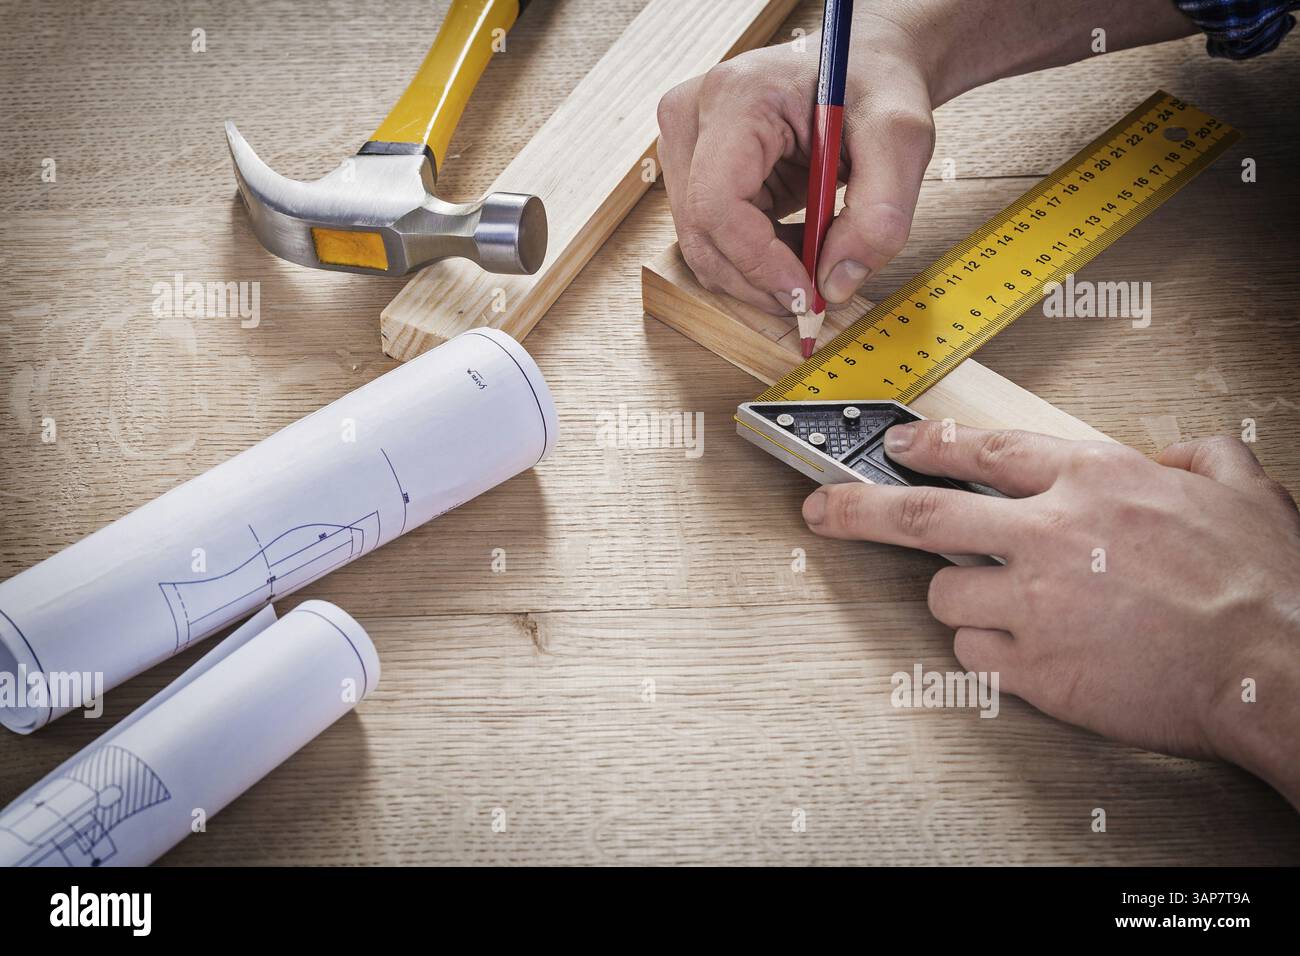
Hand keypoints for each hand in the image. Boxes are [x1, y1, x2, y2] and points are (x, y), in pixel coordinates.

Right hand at [655, 15, 935, 314]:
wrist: (861, 62)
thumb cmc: (875, 84)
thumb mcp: (901, 137)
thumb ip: (880, 213)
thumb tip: (836, 284)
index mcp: (734, 98)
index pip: (718, 203)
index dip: (757, 262)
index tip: (807, 293)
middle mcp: (692, 119)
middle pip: (702, 234)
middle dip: (758, 280)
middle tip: (815, 300)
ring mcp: (685, 146)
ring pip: (703, 246)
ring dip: (758, 274)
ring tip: (815, 259)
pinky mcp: (693, 171)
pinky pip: (714, 240)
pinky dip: (756, 261)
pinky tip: (796, 246)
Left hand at [801, 422, 1299, 806]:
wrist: (1273, 668)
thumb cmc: (1262, 586)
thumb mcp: (1240, 488)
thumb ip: (1197, 457)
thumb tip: (1175, 453)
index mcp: (1093, 480)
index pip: (980, 449)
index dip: (925, 444)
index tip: (894, 445)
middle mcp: (1050, 534)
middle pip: (920, 515)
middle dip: (856, 507)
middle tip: (822, 507)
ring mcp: (1035, 603)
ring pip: (944, 593)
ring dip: (957, 595)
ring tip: (998, 601)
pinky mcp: (1036, 667)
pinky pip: (972, 652)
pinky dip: (986, 649)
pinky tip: (1024, 647)